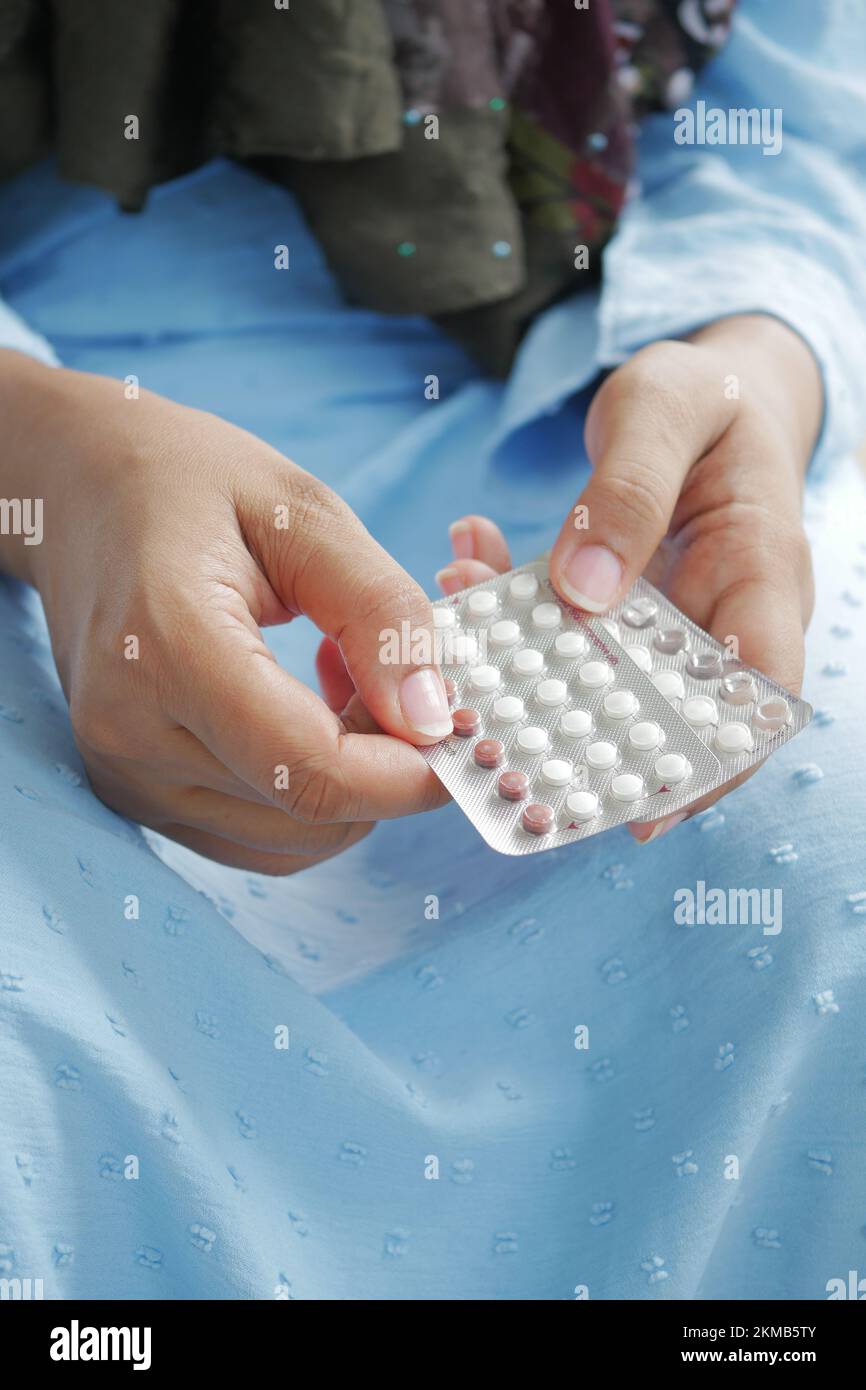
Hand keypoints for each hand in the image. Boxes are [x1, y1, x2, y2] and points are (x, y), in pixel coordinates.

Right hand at [0, 351, 449, 872]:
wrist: (76, 495)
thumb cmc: (186, 481)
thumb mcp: (303, 511)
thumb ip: (378, 613)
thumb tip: (435, 720)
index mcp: (168, 647)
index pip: (310, 770)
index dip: (410, 770)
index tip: (465, 721)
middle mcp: (132, 733)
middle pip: (312, 812)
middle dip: (389, 763)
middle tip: (402, 674)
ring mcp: (126, 775)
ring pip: (295, 837)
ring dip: (353, 778)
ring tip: (344, 678)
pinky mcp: (135, 794)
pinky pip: (261, 837)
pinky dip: (311, 793)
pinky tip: (307, 713)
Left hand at [436, 315, 821, 840]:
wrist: (707, 388)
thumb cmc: (703, 396)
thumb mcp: (665, 411)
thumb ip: (628, 492)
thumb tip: (584, 592)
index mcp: (761, 572)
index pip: (759, 695)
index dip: (713, 765)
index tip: (642, 808)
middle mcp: (722, 612)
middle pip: (670, 709)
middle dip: (584, 729)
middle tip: (499, 736)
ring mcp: (672, 618)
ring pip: (603, 674)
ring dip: (527, 662)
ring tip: (458, 614)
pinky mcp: (625, 608)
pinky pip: (570, 630)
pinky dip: (514, 609)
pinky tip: (465, 570)